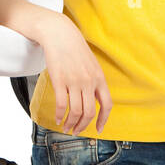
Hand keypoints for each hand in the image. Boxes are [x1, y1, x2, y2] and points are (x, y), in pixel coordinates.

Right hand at [35, 14, 111, 133]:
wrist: (60, 34)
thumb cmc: (74, 49)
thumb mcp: (91, 64)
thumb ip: (94, 81)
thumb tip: (94, 99)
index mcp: (99, 78)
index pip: (107, 105)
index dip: (103, 120)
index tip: (98, 130)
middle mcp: (89, 81)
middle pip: (89, 112)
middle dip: (83, 126)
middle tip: (76, 131)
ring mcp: (74, 81)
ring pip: (75, 111)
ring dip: (70, 123)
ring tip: (66, 127)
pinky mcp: (59, 80)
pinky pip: (61, 104)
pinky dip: (59, 115)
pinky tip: (57, 118)